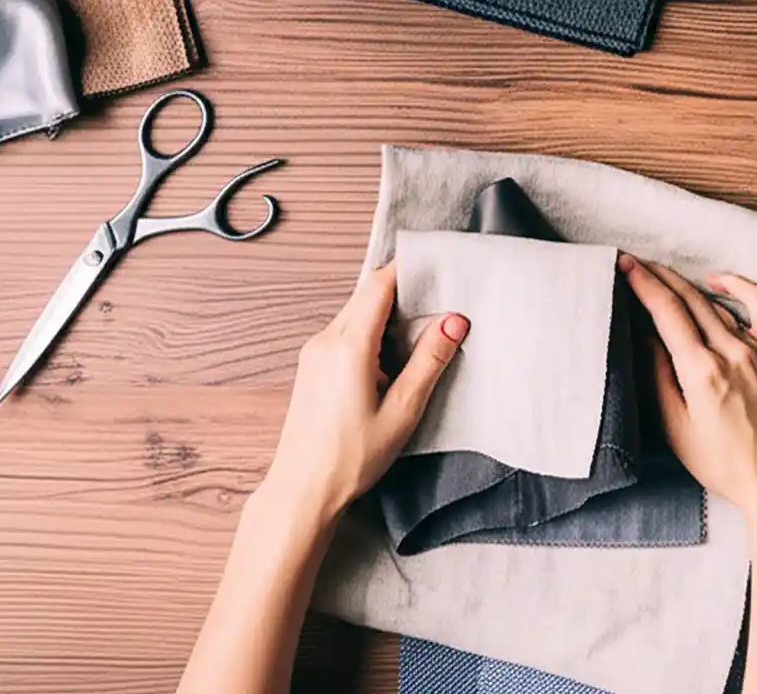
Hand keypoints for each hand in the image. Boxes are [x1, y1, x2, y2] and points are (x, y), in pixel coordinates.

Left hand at [262, 263, 469, 517]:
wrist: (302, 490)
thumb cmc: (352, 458)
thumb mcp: (402, 411)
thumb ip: (429, 361)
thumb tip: (454, 320)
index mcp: (348, 346)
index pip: (378, 285)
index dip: (407, 269)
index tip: (437, 266)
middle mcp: (325, 340)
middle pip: (367, 295)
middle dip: (403, 292)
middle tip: (440, 300)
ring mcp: (315, 353)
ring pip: (356, 313)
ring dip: (388, 316)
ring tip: (421, 336)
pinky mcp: (313, 367)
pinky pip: (345, 333)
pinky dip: (372, 333)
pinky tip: (392, 361)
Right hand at [618, 255, 756, 516]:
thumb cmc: (726, 465)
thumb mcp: (677, 429)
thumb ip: (659, 378)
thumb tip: (647, 338)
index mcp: (702, 372)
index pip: (666, 312)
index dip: (642, 283)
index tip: (624, 264)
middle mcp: (732, 352)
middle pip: (688, 299)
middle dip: (658, 275)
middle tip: (635, 262)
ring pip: (717, 303)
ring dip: (687, 284)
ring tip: (664, 274)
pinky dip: (740, 286)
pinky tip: (719, 282)